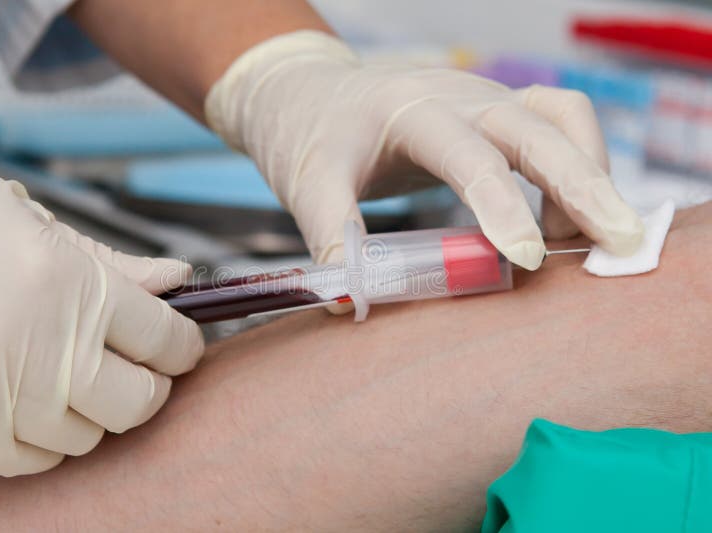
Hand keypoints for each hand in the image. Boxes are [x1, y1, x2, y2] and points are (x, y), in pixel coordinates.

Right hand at [0, 157, 203, 475]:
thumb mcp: (33, 223)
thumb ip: (112, 263)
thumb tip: (178, 280)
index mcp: (67, 284)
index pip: (165, 336)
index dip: (183, 343)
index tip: (180, 343)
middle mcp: (39, 347)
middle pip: (140, 401)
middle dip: (151, 385)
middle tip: (140, 367)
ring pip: (89, 437)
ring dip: (97, 412)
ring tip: (78, 379)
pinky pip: (32, 461)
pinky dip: (47, 440)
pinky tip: (37, 405)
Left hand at [205, 31, 643, 269]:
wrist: (317, 95)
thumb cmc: (315, 138)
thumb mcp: (308, 183)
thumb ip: (330, 235)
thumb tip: (348, 301)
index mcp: (410, 109)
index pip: (468, 153)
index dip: (500, 205)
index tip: (526, 261)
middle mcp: (460, 95)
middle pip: (539, 127)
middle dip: (585, 184)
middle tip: (620, 244)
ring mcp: (487, 98)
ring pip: (563, 119)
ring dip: (589, 175)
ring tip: (590, 241)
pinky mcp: (500, 112)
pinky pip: (559, 125)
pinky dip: (580, 166)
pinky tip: (568, 220)